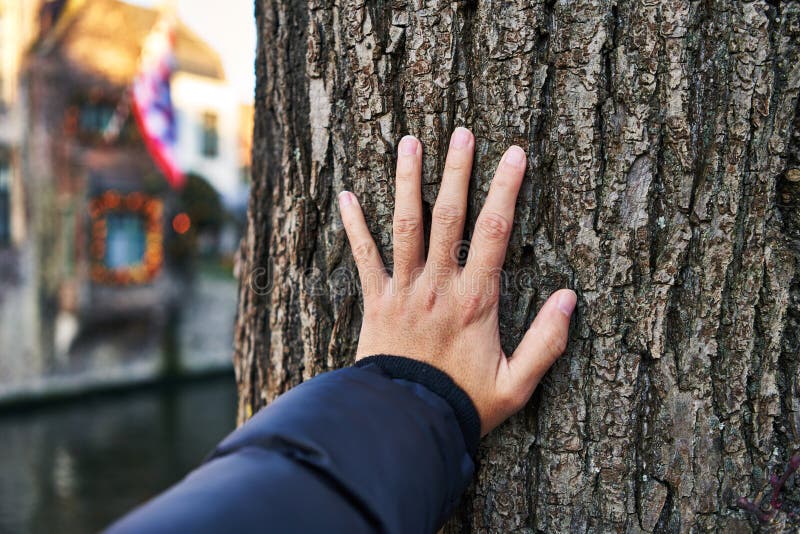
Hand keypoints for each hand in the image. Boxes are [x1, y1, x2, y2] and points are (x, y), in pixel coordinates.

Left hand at [338, 127, 575, 435]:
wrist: (405, 422)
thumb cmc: (463, 405)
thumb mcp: (516, 385)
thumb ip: (546, 343)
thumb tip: (569, 298)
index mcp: (475, 300)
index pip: (495, 232)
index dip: (506, 189)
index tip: (515, 153)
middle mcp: (438, 285)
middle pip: (448, 217)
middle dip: (457, 172)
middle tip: (462, 132)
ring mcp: (404, 290)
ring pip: (406, 226)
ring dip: (408, 183)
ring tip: (410, 142)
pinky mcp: (376, 301)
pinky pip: (364, 257)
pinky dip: (355, 226)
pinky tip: (345, 196)